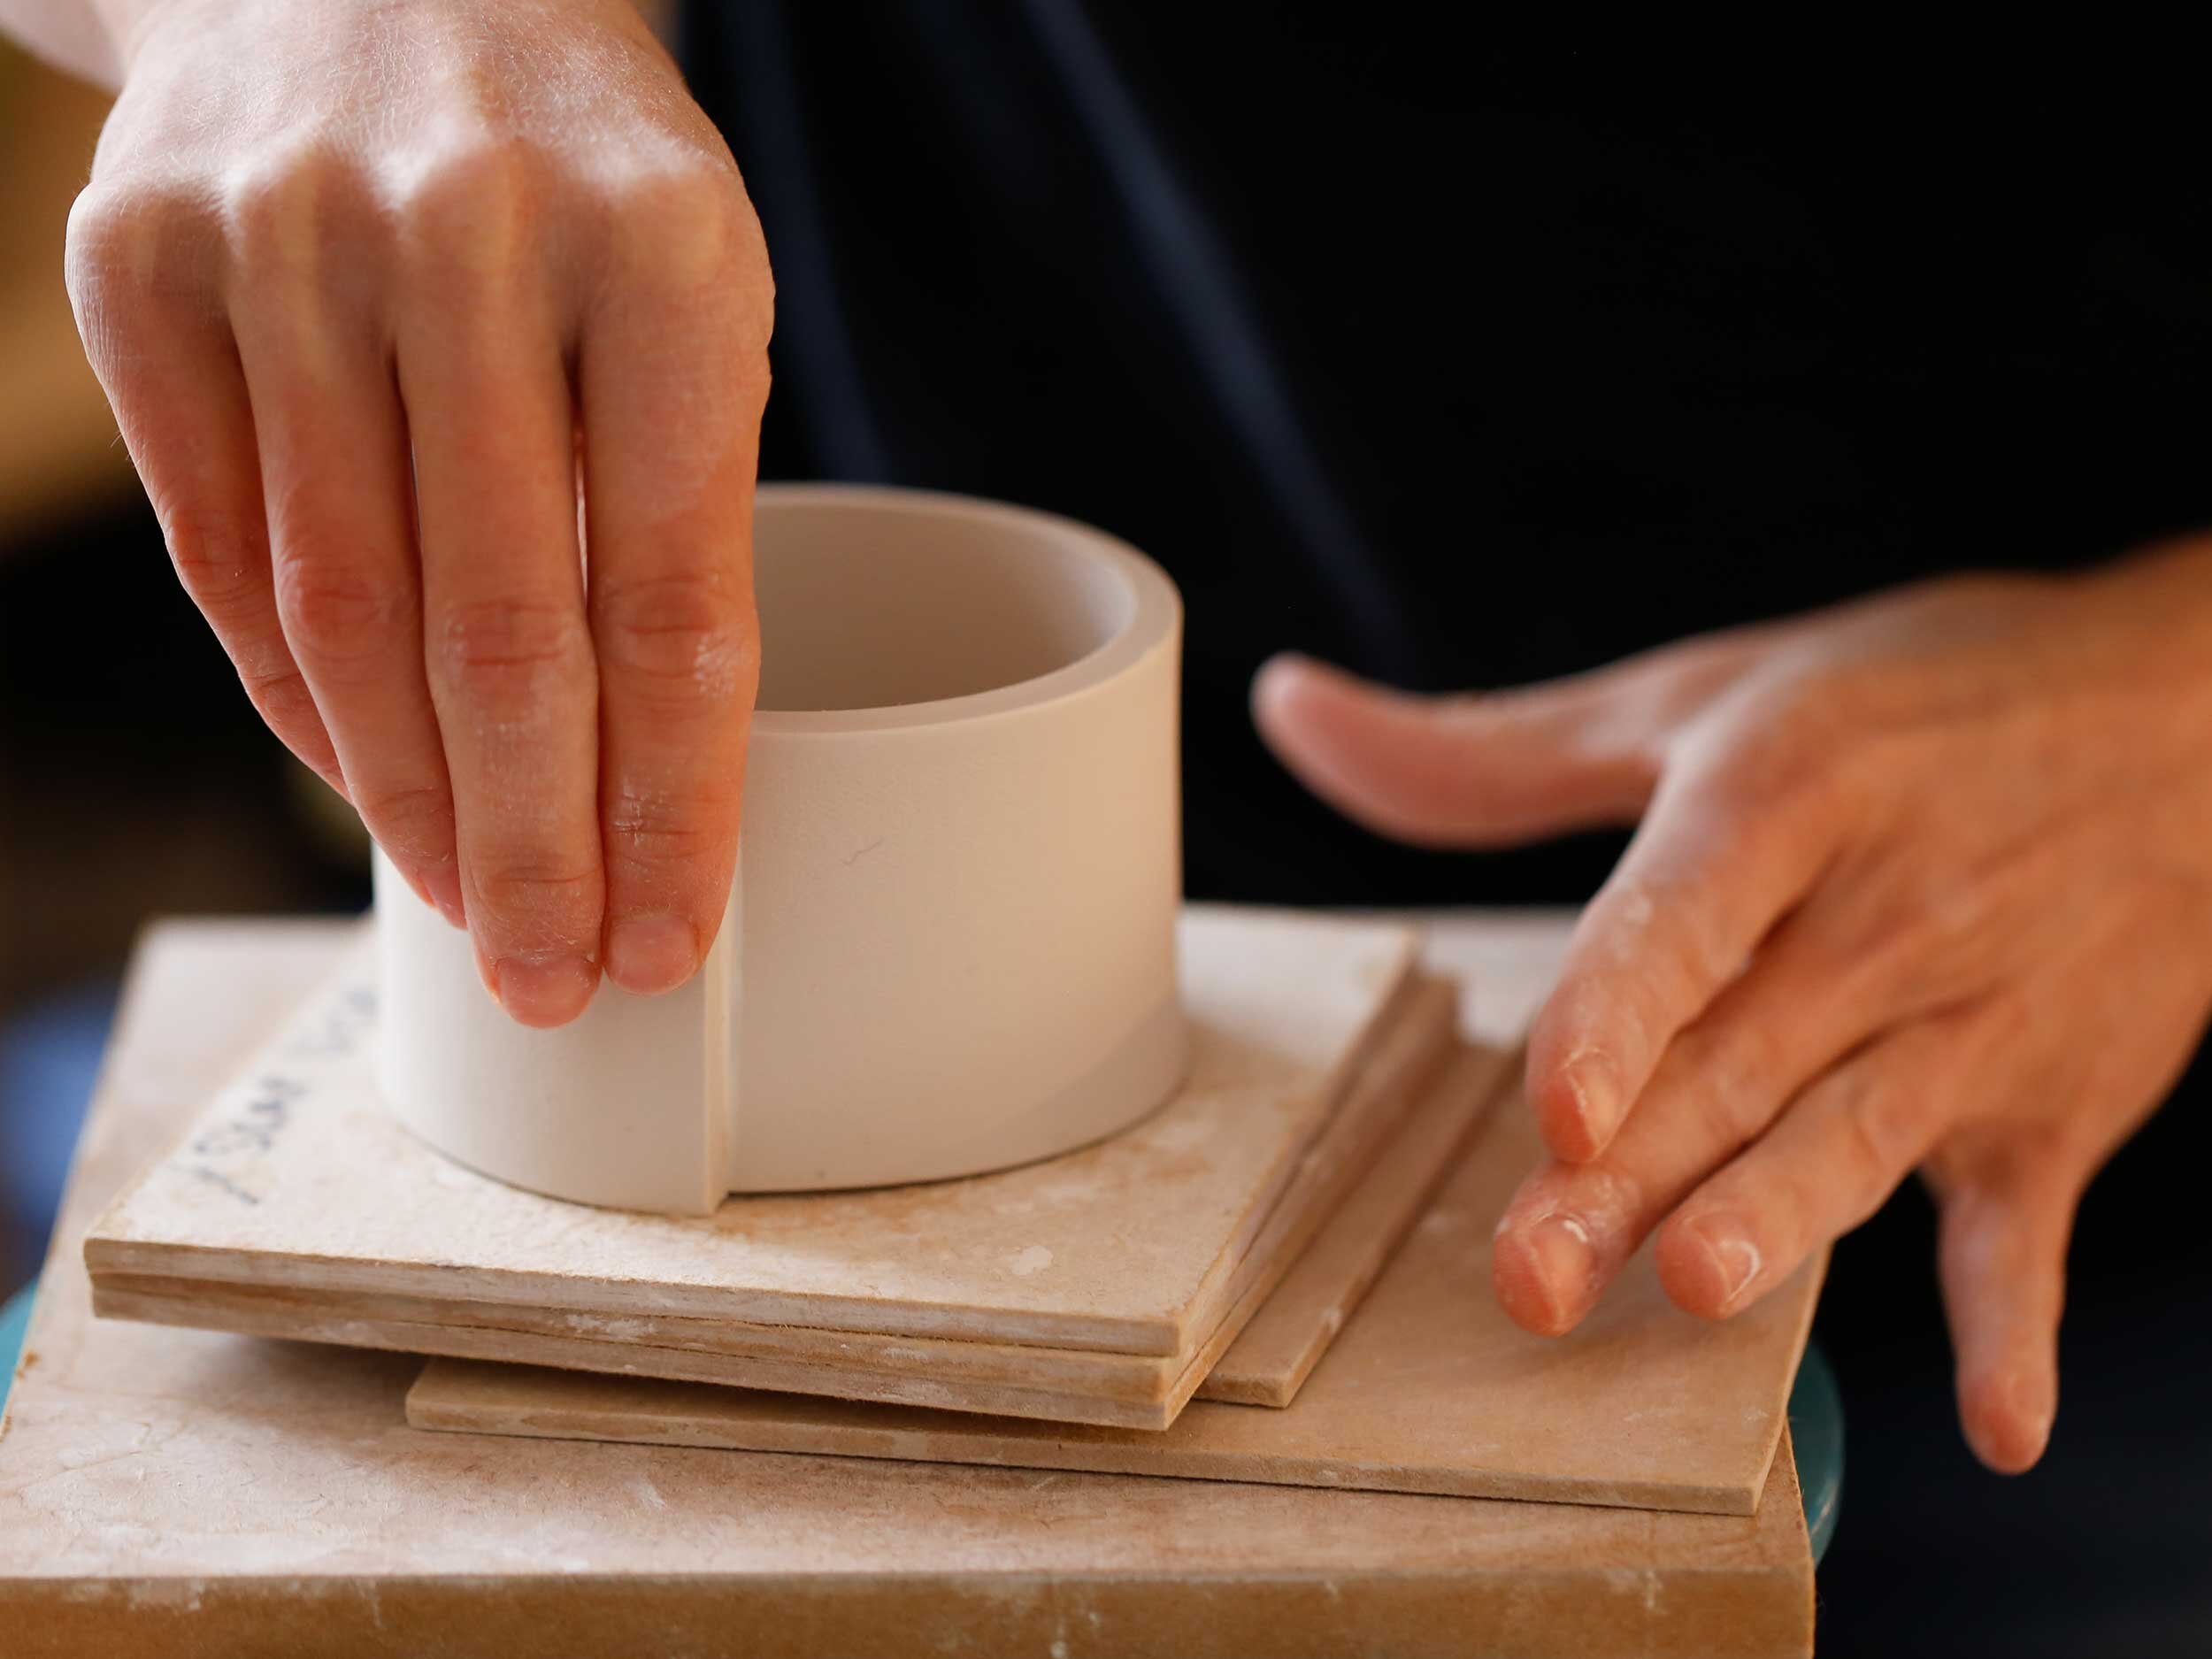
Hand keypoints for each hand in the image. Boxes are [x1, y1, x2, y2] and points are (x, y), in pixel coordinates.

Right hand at [65, 0, 771, 1025]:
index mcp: (658, 252)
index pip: (669, 594)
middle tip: (562, 978)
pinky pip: (222, 546)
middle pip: (495, 633)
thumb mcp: (691, 291)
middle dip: (533, 843)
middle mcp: (461, 241)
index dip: (672, 797)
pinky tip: (358, 779)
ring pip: (343, 612)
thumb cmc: (578, 169)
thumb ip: (671, 499)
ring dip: (407, 800)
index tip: (676, 932)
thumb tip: (632, 766)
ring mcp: (278, 245)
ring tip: (471, 910)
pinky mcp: (142, 266)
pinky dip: (295, 694)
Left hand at [1254, 546, 2211, 1471]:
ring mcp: (1970, 1022)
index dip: (1619, 1013)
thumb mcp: (1696, 701)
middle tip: (1533, 1278)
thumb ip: (1488, 752)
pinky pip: (2024, 1225)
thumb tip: (1289, 713)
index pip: (1681, 920)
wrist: (2188, 714)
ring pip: (1850, 1137)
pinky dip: (2018, 1322)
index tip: (1564, 1107)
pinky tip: (2002, 1427)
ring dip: (1782, 1220)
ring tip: (1704, 1286)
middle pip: (1732, 1063)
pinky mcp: (2049, 1104)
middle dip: (1633, 1176)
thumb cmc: (1907, 706)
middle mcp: (1878, 918)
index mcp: (1779, 801)